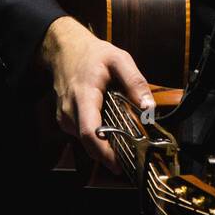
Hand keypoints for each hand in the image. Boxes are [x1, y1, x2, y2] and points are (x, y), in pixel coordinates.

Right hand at [40, 16, 153, 175]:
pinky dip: (98, 138)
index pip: (89, 131)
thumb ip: (135, 82)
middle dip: (110, 154)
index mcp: (84, 96)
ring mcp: (65, 117)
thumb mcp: (119, 59)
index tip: (120, 163)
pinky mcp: (65, 121)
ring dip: (105, 146)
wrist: (65, 50)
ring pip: (87, 142)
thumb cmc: (93, 54)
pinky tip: (112, 132)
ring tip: (125, 144)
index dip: (104, 152)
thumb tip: (149, 108)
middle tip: (132, 159)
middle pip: (89, 143)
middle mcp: (70, 111)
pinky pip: (83, 135)